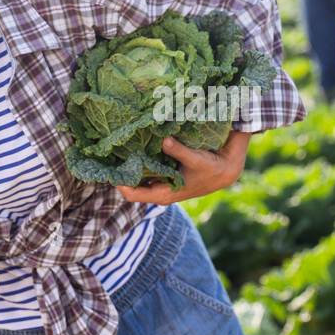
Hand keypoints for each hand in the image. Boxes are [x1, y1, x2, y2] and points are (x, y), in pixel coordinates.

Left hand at [115, 131, 250, 204]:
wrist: (226, 171)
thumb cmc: (211, 169)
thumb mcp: (196, 160)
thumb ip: (179, 151)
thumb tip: (164, 140)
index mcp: (162, 193)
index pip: (131, 193)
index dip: (118, 181)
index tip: (109, 165)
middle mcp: (158, 190)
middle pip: (130, 183)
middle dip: (120, 169)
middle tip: (108, 151)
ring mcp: (160, 182)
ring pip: (137, 175)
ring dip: (129, 163)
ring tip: (117, 145)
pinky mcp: (164, 173)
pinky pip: (145, 167)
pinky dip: (139, 158)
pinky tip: (133, 143)